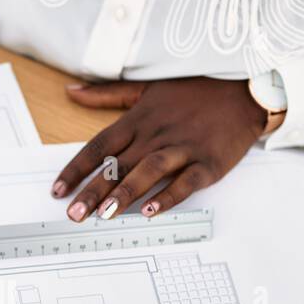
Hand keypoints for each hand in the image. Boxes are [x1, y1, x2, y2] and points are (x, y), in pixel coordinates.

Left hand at [52, 77, 268, 220]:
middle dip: (93, 191)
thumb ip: (107, 94)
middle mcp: (156, 134)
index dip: (77, 169)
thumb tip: (71, 92)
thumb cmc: (195, 91)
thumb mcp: (147, 87)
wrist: (245, 89)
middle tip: (73, 214)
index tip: (58, 190)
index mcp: (138, 120)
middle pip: (118, 165)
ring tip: (104, 215)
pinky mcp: (207, 162)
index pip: (99, 146)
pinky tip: (151, 211)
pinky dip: (169, 196)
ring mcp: (182, 148)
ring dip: (125, 193)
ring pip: (148, 171)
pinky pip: (185, 182)